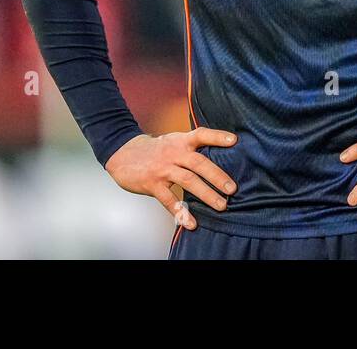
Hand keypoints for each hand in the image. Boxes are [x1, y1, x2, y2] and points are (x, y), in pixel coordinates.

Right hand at [104, 127, 237, 229]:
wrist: (122, 153)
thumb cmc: (155, 150)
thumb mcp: (173, 141)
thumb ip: (191, 147)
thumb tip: (220, 156)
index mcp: (180, 141)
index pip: (201, 134)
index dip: (217, 137)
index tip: (234, 141)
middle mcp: (173, 153)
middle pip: (198, 163)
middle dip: (217, 176)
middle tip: (232, 189)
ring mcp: (163, 169)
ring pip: (187, 181)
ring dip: (206, 194)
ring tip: (221, 205)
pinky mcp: (152, 184)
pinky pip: (169, 200)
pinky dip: (181, 212)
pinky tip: (192, 223)